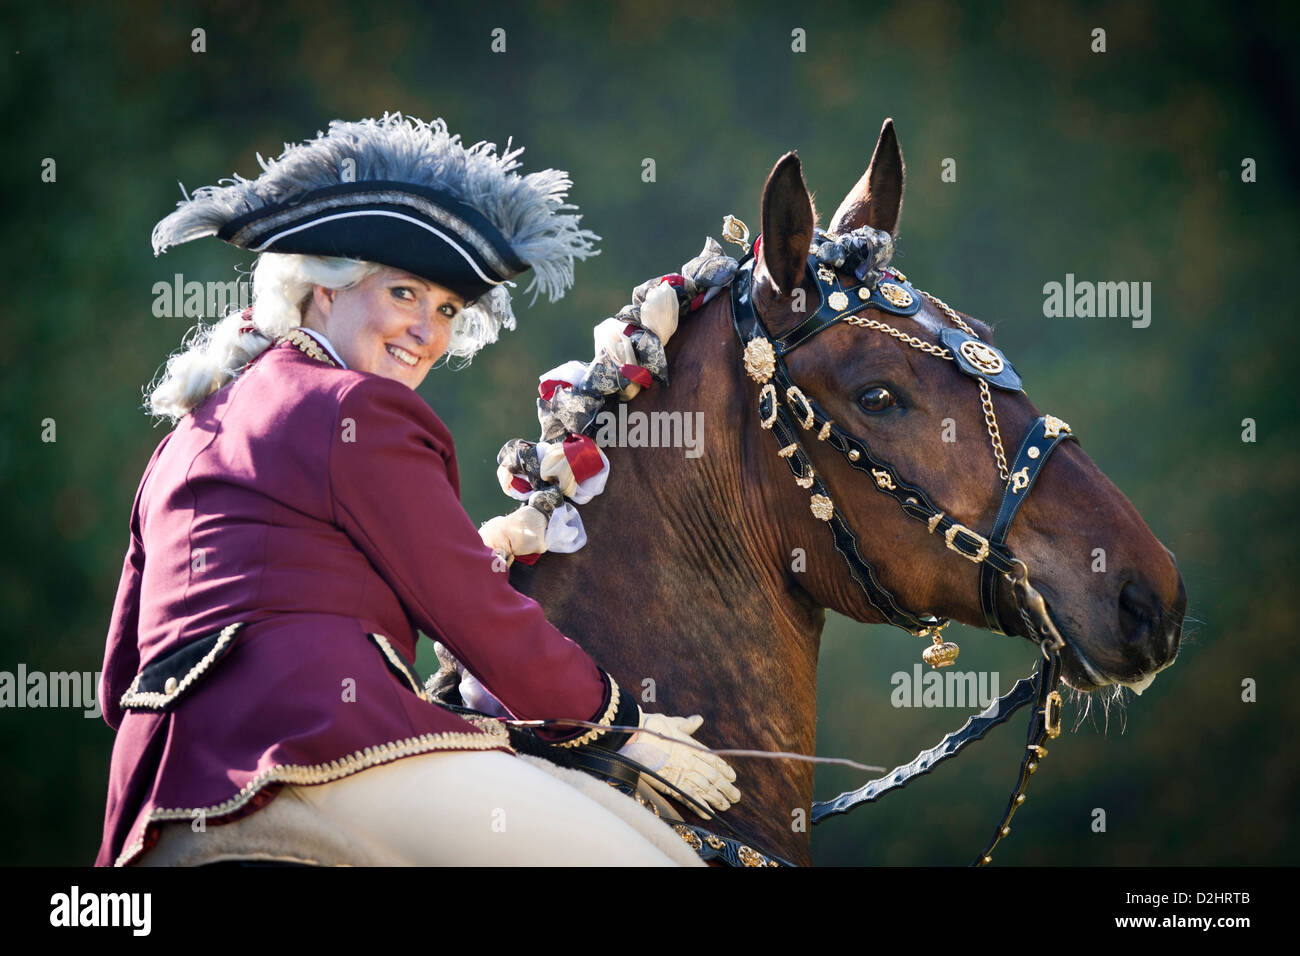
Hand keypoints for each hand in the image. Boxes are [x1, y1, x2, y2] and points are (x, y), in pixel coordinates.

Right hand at [617, 711, 740, 817]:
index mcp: (690, 746)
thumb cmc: (651, 727)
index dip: (724, 769)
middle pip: (712, 776)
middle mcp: (689, 761)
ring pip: (705, 788)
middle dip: (725, 787)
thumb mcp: (672, 723)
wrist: (634, 737)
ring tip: (726, 806)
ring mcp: (681, 773)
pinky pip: (689, 797)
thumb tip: (698, 719)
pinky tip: (708, 814)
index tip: (733, 777)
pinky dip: (700, 806)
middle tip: (736, 796)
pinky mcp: (671, 783)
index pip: (713, 759)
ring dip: (717, 798)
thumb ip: (687, 725)